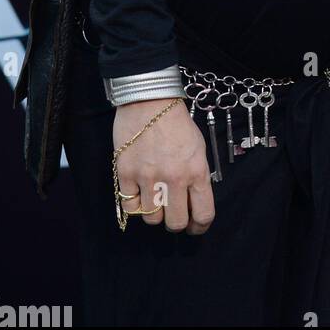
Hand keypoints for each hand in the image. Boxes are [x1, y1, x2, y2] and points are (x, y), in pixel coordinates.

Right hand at [113, 98, 214, 233]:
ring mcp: (148, 178)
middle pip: (175, 223)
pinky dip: (136, 204)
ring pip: (152, 219)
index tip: (196, 227)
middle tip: (173, 215)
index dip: (200, 227)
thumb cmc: (177, 123)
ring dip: (155, 212)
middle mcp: (174, 178)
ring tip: (156, 198)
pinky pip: (130, 207)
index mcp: (196, 171)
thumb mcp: (198, 148)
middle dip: (176, 223)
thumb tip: (193, 202)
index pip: (203, 214)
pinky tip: (140, 192)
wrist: (149, 101)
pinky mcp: (126, 175)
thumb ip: (197, 176)